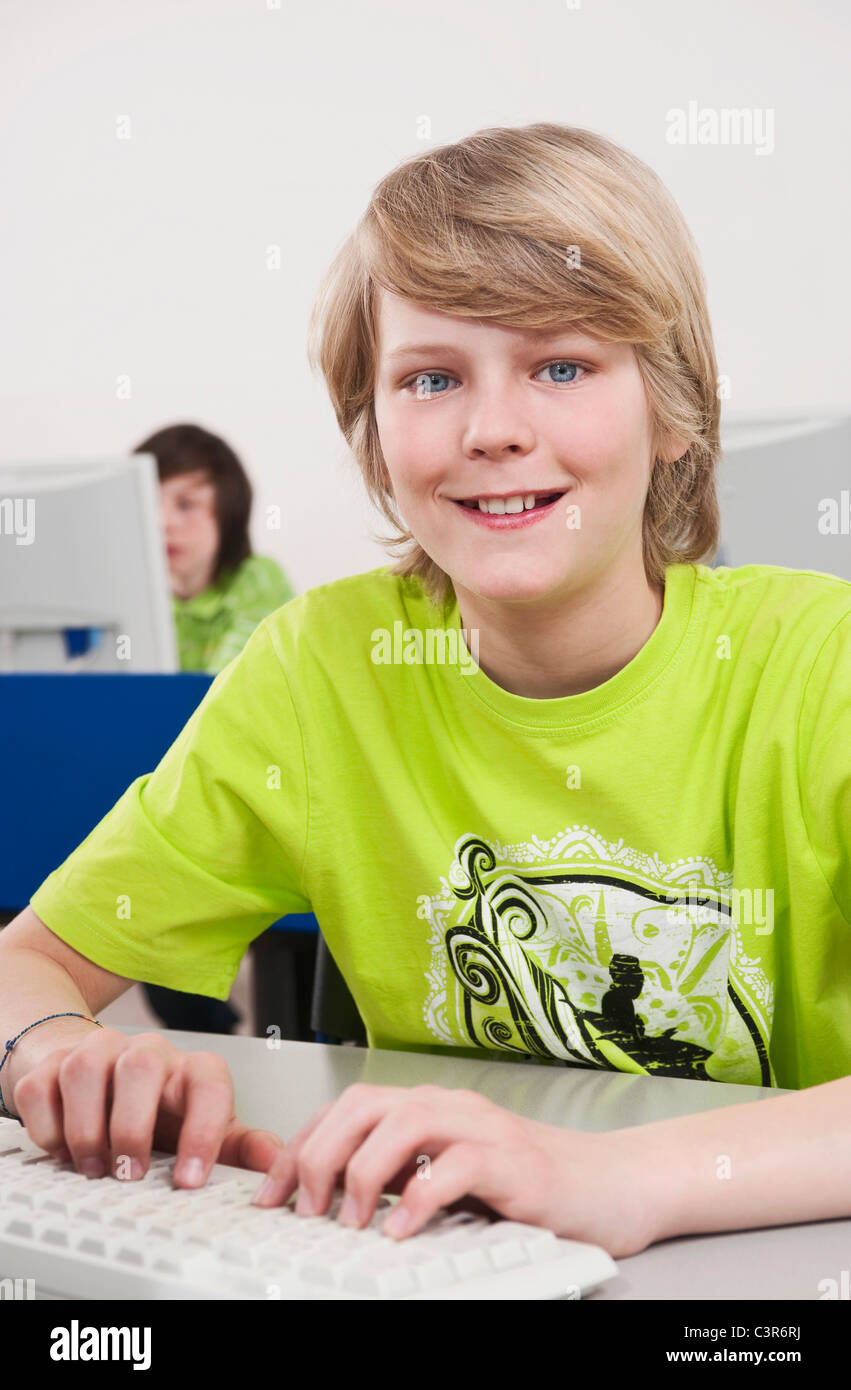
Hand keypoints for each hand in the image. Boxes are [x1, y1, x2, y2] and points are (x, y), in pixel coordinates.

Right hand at [12, 1028, 284, 1185]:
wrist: (105, 1079)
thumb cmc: (159, 1109)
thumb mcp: (204, 1128)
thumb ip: (238, 1145)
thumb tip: (276, 1158)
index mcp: (190, 1069)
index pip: (209, 1084)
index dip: (203, 1131)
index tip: (190, 1180)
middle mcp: (147, 1053)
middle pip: (144, 1065)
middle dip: (135, 1124)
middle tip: (130, 1173)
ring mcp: (98, 1051)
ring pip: (88, 1067)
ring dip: (88, 1126)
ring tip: (94, 1165)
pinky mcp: (54, 1064)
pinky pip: (44, 1085)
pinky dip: (50, 1125)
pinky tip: (63, 1147)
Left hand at [250, 1082, 659, 1258]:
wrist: (616, 1184)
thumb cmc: (534, 1186)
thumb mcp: (454, 1177)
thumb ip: (405, 1176)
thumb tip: (333, 1204)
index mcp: (432, 1108)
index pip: (346, 1108)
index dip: (299, 1146)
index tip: (269, 1195)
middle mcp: (453, 1107)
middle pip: (364, 1104)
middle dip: (319, 1154)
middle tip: (302, 1208)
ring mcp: (485, 1129)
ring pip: (404, 1122)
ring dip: (364, 1172)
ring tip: (352, 1219)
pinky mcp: (515, 1163)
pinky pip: (456, 1168)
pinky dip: (419, 1197)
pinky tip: (402, 1230)